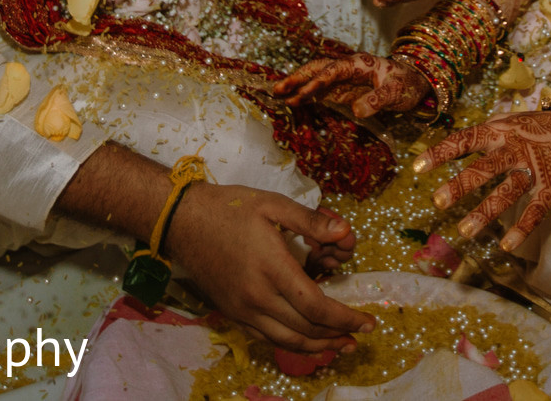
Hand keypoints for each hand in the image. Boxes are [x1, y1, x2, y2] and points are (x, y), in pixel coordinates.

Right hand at [162, 182, 371, 353]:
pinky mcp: (232, 313)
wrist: (181, 222)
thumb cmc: (229, 208)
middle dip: (338, 334)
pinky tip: (307, 342)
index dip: (345, 318)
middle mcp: (257, 297)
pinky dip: (291, 345)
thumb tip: (345, 232)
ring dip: (317, 346)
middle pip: (305, 329)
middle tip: (361, 333)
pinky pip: (266, 338)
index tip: (368, 321)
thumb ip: (310, 221)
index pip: (316, 306)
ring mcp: (242, 309)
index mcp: (272, 269)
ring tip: (341, 345)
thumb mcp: (272, 204)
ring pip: (286, 341)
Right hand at [274, 53, 431, 119]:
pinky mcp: (343, 90)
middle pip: (318, 68)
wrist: (415, 83)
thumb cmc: (407, 84)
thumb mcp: (396, 92)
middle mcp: (347, 68)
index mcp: (359, 63)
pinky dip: (307, 95)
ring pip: (316, 78)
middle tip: (278, 89)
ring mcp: (344, 79)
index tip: (305, 92)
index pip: (334, 70)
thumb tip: (356, 110)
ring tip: (278, 95)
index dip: (319, 80)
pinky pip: (321, 91)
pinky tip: (294, 102)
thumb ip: (377, 100)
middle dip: (298, 77)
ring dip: (298, 85)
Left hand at [417, 110, 550, 253]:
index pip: (465, 140)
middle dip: (461, 185)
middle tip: (439, 201)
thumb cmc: (536, 128)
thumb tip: (453, 144)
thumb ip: (483, 132)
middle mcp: (514, 150)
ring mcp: (533, 171)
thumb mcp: (508, 121)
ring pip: (507, 193)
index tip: (417, 167)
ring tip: (465, 231)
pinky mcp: (550, 188)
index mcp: (499, 132)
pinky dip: (522, 229)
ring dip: (485, 212)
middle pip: (484, 169)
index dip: (441, 153)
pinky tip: (506, 246)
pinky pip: (535, 211)